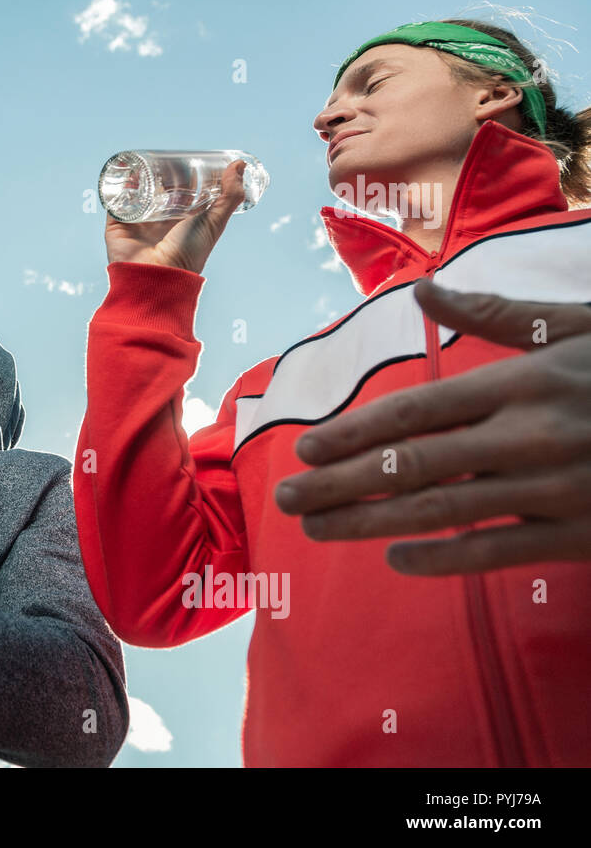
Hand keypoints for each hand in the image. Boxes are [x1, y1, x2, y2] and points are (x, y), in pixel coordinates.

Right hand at [103, 160, 245, 272]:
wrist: (159, 276)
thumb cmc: (189, 253)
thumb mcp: (214, 221)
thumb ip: (230, 195)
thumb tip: (240, 165)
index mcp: (181, 221)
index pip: (182, 192)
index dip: (184, 175)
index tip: (187, 158)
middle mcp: (158, 222)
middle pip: (157, 191)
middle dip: (159, 173)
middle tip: (163, 158)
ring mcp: (136, 223)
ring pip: (134, 193)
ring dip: (136, 177)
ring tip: (141, 162)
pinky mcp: (117, 226)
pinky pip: (113, 202)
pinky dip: (113, 187)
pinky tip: (119, 172)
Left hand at [274, 278, 590, 575]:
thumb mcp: (577, 327)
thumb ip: (495, 313)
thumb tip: (423, 288)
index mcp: (526, 382)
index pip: (417, 410)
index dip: (355, 431)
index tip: (306, 448)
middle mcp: (532, 437)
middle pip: (414, 465)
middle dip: (341, 484)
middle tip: (286, 501)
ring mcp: (556, 490)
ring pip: (443, 513)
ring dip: (371, 523)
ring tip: (318, 530)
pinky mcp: (581, 534)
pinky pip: (499, 552)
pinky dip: (444, 559)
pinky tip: (397, 559)